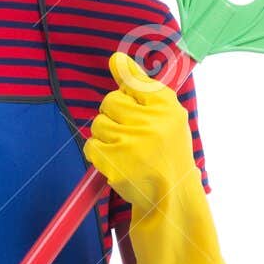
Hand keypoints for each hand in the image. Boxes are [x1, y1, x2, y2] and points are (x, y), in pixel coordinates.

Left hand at [83, 52, 227, 263]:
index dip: (125, 81)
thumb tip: (117, 58)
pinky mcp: (116, 163)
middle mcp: (154, 122)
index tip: (119, 71)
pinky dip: (98, 156)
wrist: (172, 206)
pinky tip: (116, 166)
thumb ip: (143, 89)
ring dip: (106, 140)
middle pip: (110, 103)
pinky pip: (91, 146)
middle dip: (114, 120)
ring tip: (126, 155)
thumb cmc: (168, 161)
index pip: (136, 81)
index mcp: (169, 109)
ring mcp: (134, 143)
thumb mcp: (167, 122)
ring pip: (99, 125)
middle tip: (132, 141)